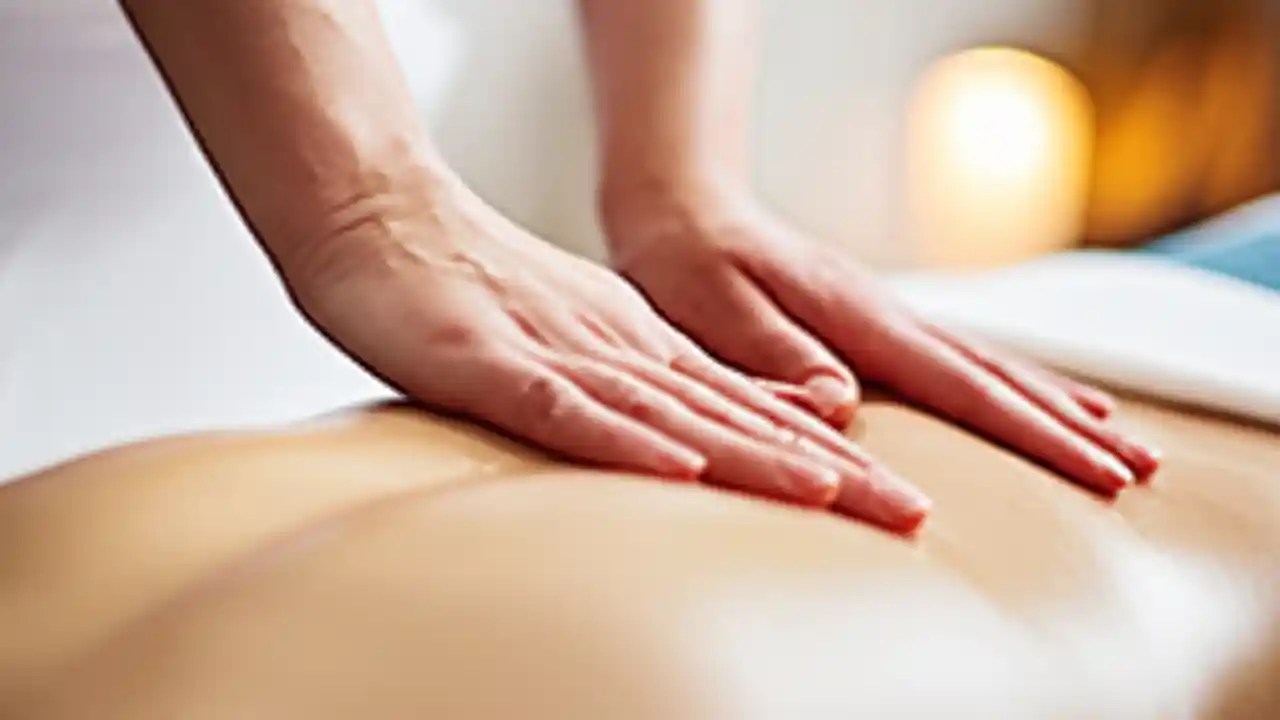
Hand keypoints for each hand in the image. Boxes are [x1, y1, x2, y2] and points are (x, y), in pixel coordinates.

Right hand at [282, 184, 930, 531]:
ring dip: (749, 453)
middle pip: (735, 417)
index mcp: (641, 347)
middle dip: (826, 470)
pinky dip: (622, 437)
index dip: (827, 458)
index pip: (749, 411)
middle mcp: (618, 348)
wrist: (380, 217)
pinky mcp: (487, 361)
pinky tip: (676, 466)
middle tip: (908, 514)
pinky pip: (561, 406)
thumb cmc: (476, 289)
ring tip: (828, 492)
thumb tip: (732, 427)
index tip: (901, 503)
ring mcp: (555, 351)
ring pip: (668, 411)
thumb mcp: (588, 336)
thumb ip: (658, 381)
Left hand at [602, 187, 1160, 494]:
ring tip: (1120, 440)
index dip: (1028, 430)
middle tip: (1139, 470)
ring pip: (988, 361)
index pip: (958, 383)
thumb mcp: (710, 311)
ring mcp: (887, 314)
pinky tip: (1039, 398)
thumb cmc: (687, 265)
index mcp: (854, 316)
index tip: (1092, 469)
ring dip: (1056, 403)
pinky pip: (960, 355)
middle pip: (994, 373)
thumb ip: (772, 355)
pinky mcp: (876, 322)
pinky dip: (1012, 381)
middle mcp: (886, 312)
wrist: (685, 210)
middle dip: (1067, 425)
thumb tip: (844, 403)